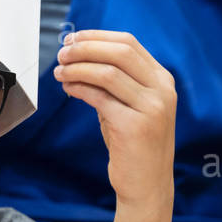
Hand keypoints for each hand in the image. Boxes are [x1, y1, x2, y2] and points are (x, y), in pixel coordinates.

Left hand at [54, 30, 175, 208]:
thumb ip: (114, 82)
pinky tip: (67, 88)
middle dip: (85, 48)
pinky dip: (79, 87)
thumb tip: (78, 56)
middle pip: (119, 52)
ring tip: (59, 72)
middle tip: (62, 53)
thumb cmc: (133, 144)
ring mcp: (152, 107)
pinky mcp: (135, 126)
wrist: (146, 184)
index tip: (73, 39)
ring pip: (107, 72)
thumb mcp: (130, 106)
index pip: (129, 43)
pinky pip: (100, 97)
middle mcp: (162, 90)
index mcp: (162, 79)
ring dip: (77, 68)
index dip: (97, 37)